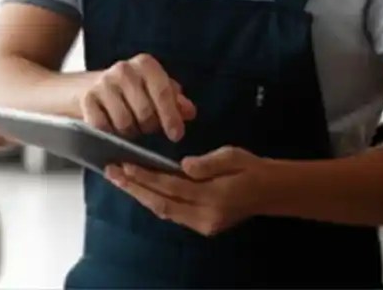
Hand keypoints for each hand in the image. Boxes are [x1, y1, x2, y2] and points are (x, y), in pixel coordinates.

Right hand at [80, 54, 195, 140]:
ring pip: (125, 123)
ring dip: (129, 132)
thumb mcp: (154, 90)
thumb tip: (189, 111)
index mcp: (145, 65)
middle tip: (145, 126)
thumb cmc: (129, 90)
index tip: (176, 136)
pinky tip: (111, 128)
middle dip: (148, 127)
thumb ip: (174, 100)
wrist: (85, 87)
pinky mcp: (87, 99)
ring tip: (128, 126)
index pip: (163, 93)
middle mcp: (124, 69)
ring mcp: (103, 83)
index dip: (171, 117)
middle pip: (145, 112)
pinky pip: (104, 127)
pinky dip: (110, 134)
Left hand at [105, 146, 266, 236]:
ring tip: (120, 180)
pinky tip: (141, 189)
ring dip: (140, 196)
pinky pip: (172, 214)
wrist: (270, 191)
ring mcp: (203, 225)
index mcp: (214, 196)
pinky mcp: (203, 227)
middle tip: (111, 172)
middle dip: (134, 188)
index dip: (145, 176)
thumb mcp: (232, 155)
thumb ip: (207, 162)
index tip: (124, 164)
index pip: (171, 186)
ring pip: (164, 212)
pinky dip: (155, 201)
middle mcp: (205, 216)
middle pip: (161, 203)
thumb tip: (182, 165)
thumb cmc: (250, 168)